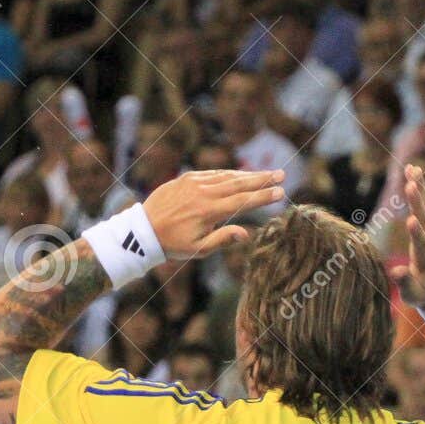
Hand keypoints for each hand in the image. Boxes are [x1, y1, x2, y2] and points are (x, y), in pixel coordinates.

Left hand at [139, 168, 284, 259]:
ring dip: (248, 174)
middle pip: (239, 183)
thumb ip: (222, 239)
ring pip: (227, 176)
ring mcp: (194, 183)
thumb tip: (245, 233)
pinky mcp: (186, 178)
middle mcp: (203, 193)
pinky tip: (240, 174)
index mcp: (208, 211)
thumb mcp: (197, 249)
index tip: (281, 192)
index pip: (242, 201)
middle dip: (262, 179)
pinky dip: (228, 173)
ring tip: (266, 173)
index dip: (263, 196)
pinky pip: (212, 173)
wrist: (142, 230)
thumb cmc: (172, 244)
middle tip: (282, 175)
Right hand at [391, 163, 424, 308]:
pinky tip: (413, 173)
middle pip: (424, 218)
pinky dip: (419, 188)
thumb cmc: (423, 294)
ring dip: (419, 187)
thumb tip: (396, 271)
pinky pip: (424, 204)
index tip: (411, 220)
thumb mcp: (414, 296)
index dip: (416, 233)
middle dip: (417, 202)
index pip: (421, 244)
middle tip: (411, 184)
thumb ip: (405, 283)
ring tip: (412, 168)